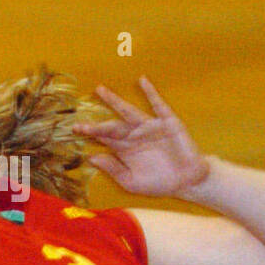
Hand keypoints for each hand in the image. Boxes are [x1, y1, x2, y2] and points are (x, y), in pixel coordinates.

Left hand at [73, 77, 210, 196]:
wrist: (189, 181)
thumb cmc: (159, 183)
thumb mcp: (133, 182)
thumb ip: (113, 169)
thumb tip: (92, 158)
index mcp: (125, 149)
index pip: (104, 138)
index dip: (91, 133)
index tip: (75, 129)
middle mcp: (134, 135)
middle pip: (112, 125)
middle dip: (98, 122)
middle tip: (82, 111)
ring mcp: (149, 127)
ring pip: (129, 112)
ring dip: (114, 101)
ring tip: (100, 90)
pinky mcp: (167, 122)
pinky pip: (158, 105)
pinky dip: (151, 93)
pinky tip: (142, 81)